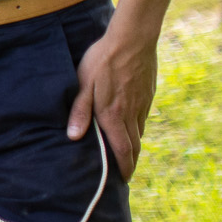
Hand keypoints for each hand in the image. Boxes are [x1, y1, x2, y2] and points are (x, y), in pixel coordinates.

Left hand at [68, 26, 157, 180]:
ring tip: (128, 154)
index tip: (124, 180)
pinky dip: (138, 129)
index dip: (124, 167)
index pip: (121, 149)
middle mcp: (131, 113)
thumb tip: (73, 137)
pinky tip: (132, 127)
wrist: (131, 41)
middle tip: (126, 173)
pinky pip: (143, 118)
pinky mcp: (147, 94)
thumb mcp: (83, 84)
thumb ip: (79, 111)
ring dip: (135, 146)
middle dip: (131, 161)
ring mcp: (142, 104)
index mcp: (113, 114)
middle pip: (134, 145)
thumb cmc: (102, 61)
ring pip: (140, 132)